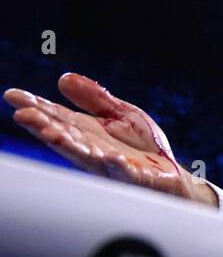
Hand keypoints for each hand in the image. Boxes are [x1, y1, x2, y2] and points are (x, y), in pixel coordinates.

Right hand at [3, 72, 213, 204]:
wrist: (171, 177)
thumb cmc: (144, 147)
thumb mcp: (121, 114)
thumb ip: (95, 98)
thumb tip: (63, 78)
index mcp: (88, 133)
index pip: (58, 117)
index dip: (36, 107)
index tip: (12, 95)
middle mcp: (94, 150)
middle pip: (66, 136)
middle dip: (43, 126)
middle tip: (23, 115)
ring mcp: (113, 166)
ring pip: (87, 157)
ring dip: (69, 146)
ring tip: (51, 134)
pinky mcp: (137, 178)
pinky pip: (126, 173)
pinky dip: (118, 167)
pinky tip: (110, 158)